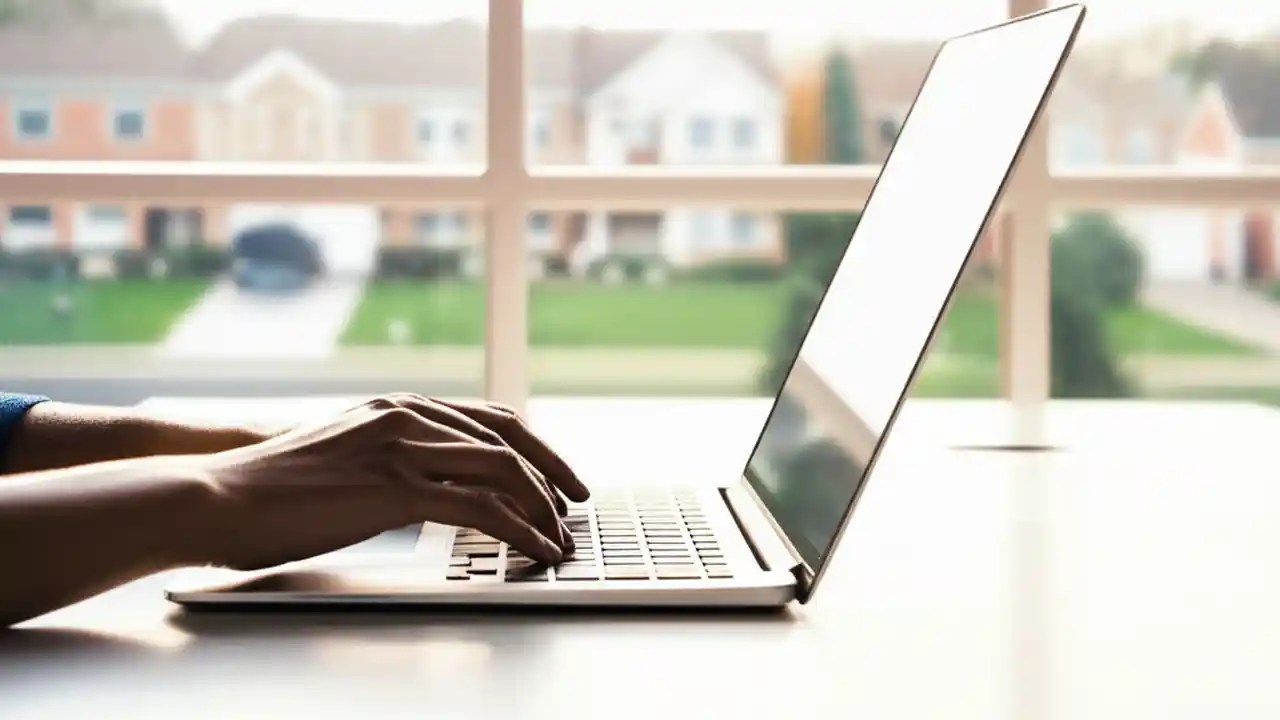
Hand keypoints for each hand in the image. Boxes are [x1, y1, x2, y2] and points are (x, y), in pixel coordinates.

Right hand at [194, 395, 589, 569]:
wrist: (217, 495)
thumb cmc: (271, 489)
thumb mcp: (342, 457)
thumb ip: (388, 459)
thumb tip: (425, 488)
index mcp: (397, 407)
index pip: (488, 419)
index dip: (531, 447)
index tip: (555, 475)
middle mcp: (408, 416)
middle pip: (509, 436)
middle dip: (552, 472)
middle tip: (576, 505)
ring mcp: (403, 448)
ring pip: (504, 469)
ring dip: (542, 508)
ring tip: (560, 540)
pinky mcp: (396, 489)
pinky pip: (482, 508)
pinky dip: (521, 531)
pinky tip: (537, 551)